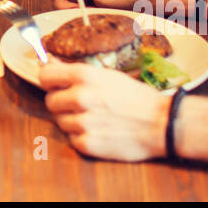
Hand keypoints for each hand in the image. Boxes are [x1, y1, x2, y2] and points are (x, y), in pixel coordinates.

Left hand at [39, 60, 171, 161]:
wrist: (162, 124)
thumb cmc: (135, 97)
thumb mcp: (107, 75)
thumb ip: (75, 71)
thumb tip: (47, 63)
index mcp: (84, 76)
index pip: (45, 77)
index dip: (50, 82)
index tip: (56, 85)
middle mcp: (80, 97)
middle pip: (50, 101)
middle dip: (62, 103)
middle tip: (80, 105)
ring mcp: (83, 122)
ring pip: (59, 122)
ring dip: (72, 120)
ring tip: (93, 119)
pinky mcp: (87, 144)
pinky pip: (71, 139)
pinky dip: (81, 137)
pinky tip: (98, 131)